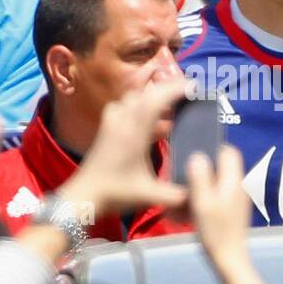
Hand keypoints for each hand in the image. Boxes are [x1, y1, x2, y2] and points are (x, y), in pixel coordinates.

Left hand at [59, 79, 188, 217]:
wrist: (83, 196)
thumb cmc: (115, 193)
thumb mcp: (149, 195)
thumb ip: (177, 195)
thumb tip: (199, 191)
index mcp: (134, 133)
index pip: (156, 100)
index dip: (175, 89)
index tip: (194, 87)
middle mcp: (122, 122)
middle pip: (146, 93)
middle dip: (169, 88)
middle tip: (190, 90)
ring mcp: (112, 123)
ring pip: (133, 97)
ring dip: (153, 94)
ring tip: (172, 102)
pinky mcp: (107, 129)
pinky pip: (124, 106)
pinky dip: (138, 103)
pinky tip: (147, 117)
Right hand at [188, 146, 263, 283]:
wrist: (229, 259)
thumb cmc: (215, 230)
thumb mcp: (202, 201)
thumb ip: (200, 176)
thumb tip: (198, 155)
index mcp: (234, 180)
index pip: (229, 151)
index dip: (212, 148)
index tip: (193, 155)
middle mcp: (239, 186)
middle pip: (223, 165)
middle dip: (205, 167)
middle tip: (186, 175)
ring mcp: (237, 200)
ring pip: (220, 180)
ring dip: (204, 183)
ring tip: (187, 193)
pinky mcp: (233, 211)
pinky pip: (219, 195)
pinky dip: (207, 196)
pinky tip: (194, 208)